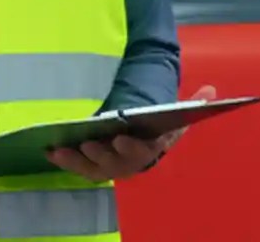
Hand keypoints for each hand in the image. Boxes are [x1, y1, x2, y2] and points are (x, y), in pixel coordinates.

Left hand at [47, 85, 216, 181]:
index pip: (143, 152)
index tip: (121, 137)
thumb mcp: (176, 117)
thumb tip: (211, 91)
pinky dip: (64, 160)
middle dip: (101, 154)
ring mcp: (109, 167)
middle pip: (114, 163)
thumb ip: (192, 104)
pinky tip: (49, 149)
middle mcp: (129, 164)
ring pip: (92, 168)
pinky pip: (77, 167)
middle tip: (90, 142)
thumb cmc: (158, 129)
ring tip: (61, 148)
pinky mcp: (92, 166)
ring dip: (77, 160)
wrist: (144, 145)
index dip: (131, 148)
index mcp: (150, 150)